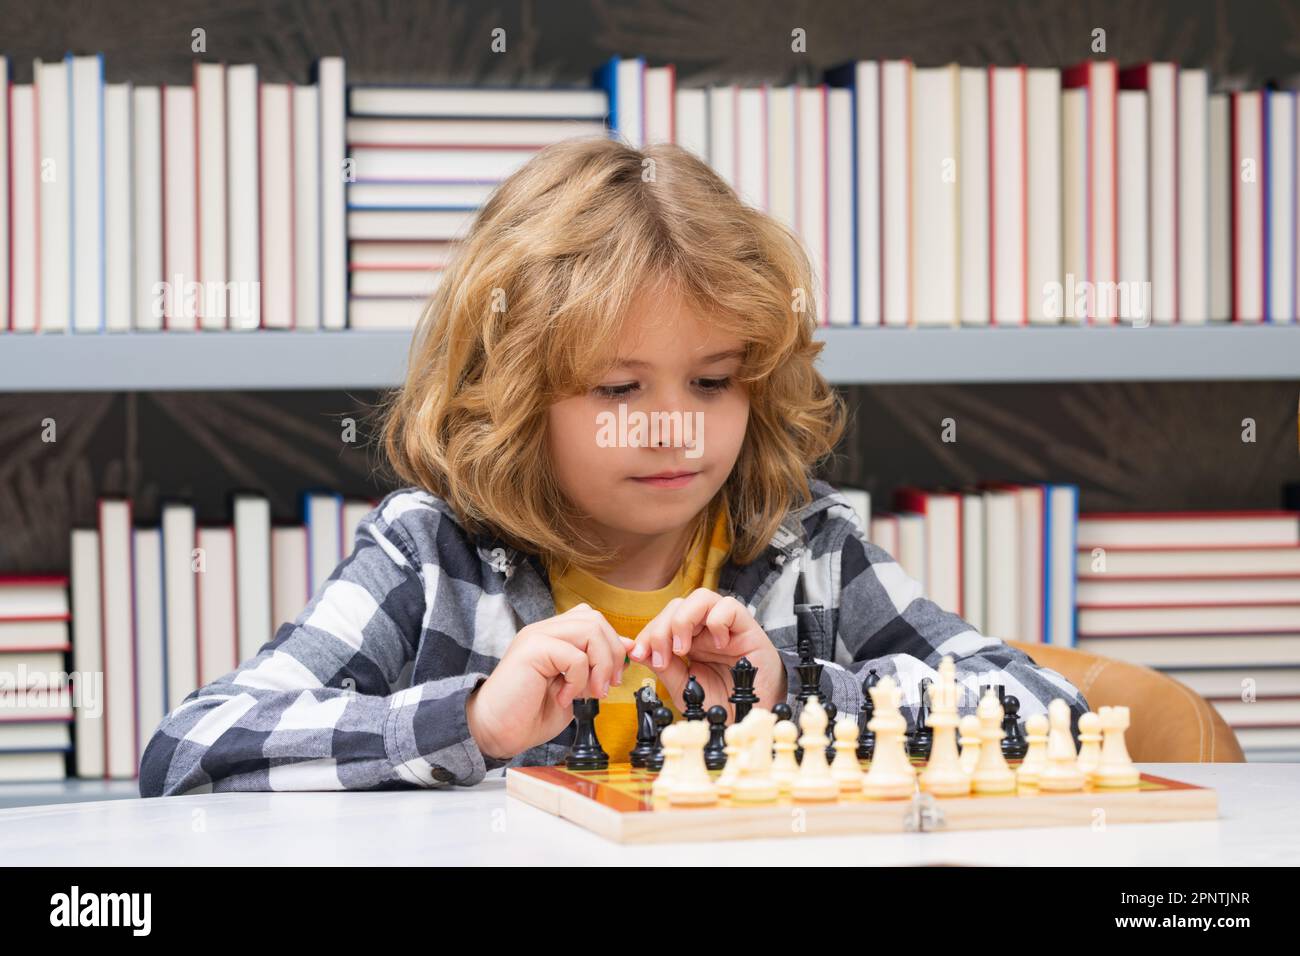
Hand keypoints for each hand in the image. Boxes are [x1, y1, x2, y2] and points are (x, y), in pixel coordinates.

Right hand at [465, 603, 628, 759]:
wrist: (496, 732)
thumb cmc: (530, 714)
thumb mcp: (575, 687)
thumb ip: (595, 667)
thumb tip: (626, 648)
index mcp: (553, 636)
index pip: (593, 619)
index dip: (613, 644)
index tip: (616, 676)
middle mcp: (544, 630)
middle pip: (595, 619)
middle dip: (612, 654)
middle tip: (607, 687)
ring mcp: (536, 636)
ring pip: (590, 630)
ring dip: (600, 666)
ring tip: (591, 693)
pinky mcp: (531, 649)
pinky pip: (574, 656)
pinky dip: (579, 681)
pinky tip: (565, 698)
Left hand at [627, 588, 786, 719]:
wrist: (752, 719)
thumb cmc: (724, 703)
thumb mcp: (685, 688)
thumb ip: (664, 668)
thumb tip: (637, 650)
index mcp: (689, 640)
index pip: (663, 620)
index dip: (648, 633)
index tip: (636, 654)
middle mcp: (706, 629)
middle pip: (677, 606)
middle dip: (660, 629)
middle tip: (661, 657)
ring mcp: (726, 626)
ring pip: (700, 597)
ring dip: (683, 621)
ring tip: (683, 649)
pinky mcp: (747, 628)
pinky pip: (729, 606)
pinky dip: (717, 622)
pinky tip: (719, 647)